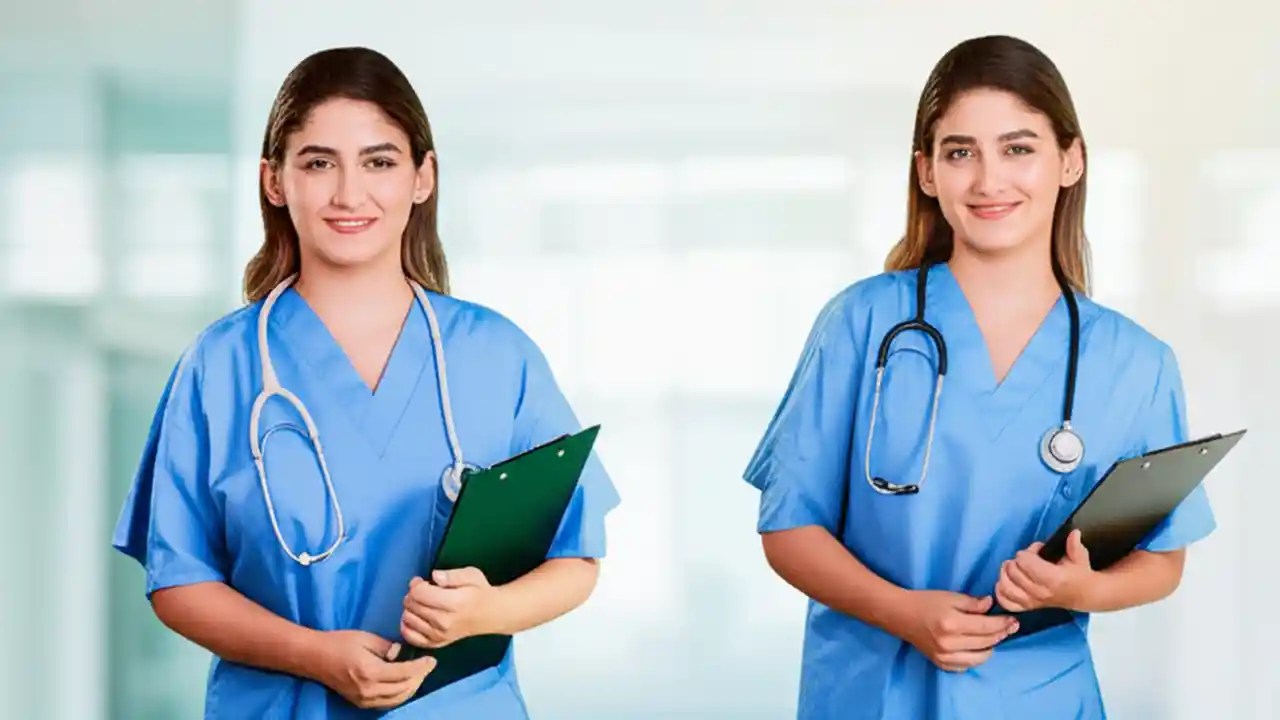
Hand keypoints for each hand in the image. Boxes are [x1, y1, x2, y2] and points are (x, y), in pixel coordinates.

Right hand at [312, 630, 435, 709]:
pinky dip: (399, 695)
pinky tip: (404, 685)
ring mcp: (363, 699)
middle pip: (403, 689)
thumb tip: (401, 653)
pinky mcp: (360, 703)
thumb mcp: (365, 638)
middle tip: (427, 666)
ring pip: (397, 699)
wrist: (314, 657)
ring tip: (419, 675)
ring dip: (411, 688)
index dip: (421, 667)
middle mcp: (368, 690)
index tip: (432, 660)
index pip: (404, 673)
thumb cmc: (339, 643)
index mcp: (370, 672)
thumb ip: (386, 647)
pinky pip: (386, 703)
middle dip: (419, 678)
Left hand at [401, 567, 498, 648]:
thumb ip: (451, 575)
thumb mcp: (471, 574)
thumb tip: (434, 576)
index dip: (416, 584)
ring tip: (421, 603)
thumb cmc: (479, 592)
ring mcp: (439, 635)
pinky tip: (414, 617)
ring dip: (410, 608)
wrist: (490, 614)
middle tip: (423, 590)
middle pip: (412, 605)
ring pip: (408, 619)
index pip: (420, 593)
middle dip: (413, 594)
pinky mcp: (436, 643)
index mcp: (454, 603)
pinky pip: (411, 637)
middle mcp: (444, 621)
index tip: (422, 581)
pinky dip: (407, 626)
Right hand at [898, 591, 1019, 671]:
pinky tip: (976, 647)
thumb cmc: (925, 602)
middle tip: (1009, 627)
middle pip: (986, 643)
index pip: (986, 627)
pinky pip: (966, 666)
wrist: (901, 616)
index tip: (1013, 620)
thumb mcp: (949, 597)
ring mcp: (944, 657)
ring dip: (990, 648)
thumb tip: (991, 606)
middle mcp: (949, 644)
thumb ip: (972, 603)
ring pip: (979, 659)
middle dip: (1000, 634)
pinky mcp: (941, 664)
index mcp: (951, 624)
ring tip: (993, 638)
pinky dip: (975, 658)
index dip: (1002, 624)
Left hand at [995, 530, 1095, 611]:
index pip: (1027, 564)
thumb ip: (1074, 545)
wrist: (1083, 594)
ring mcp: (1033, 602)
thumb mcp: (1080, 557)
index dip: (1027, 553)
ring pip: (1007, 588)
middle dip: (1016, 561)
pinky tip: (1004, 582)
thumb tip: (1073, 533)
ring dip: (1004, 574)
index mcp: (1054, 579)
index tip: (1035, 550)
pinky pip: (1007, 603)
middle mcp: (1041, 592)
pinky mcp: (1028, 607)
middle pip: (1014, 573)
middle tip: (1025, 558)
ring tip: (1010, 567)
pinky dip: (1000, 592)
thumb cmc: (1078, 575)